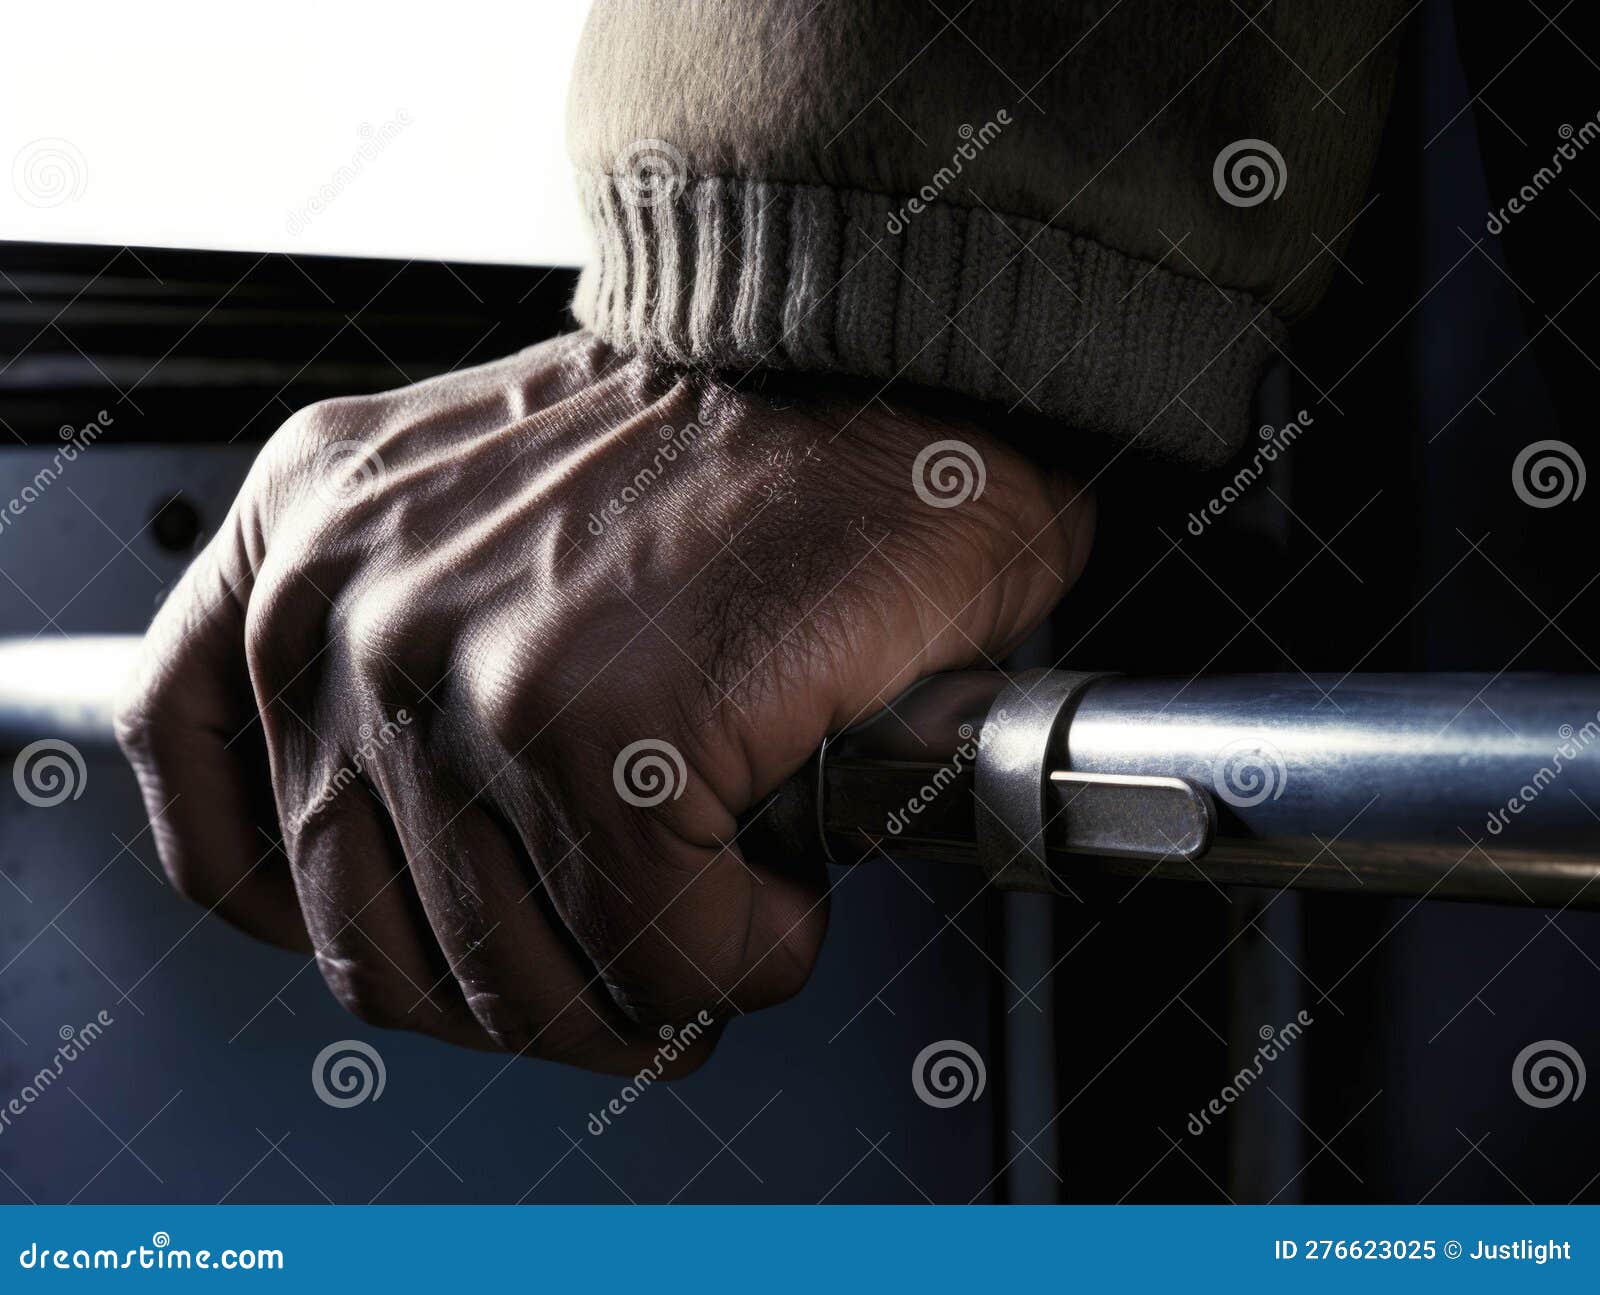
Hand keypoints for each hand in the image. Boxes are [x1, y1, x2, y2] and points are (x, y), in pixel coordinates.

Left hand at [115, 332, 1093, 1074]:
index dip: (343, 928)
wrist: (874, 348)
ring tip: (717, 926)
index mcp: (305, 537)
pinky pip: (662, 953)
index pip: (219, 826)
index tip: (444, 941)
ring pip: (516, 984)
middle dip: (533, 1002)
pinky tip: (782, 899)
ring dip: (641, 998)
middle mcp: (350, 603)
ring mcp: (467, 674)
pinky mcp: (606, 733)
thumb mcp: (484, 508)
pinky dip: (745, 959)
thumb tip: (417, 846)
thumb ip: (399, 652)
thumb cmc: (731, 439)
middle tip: (632, 965)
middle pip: (373, 947)